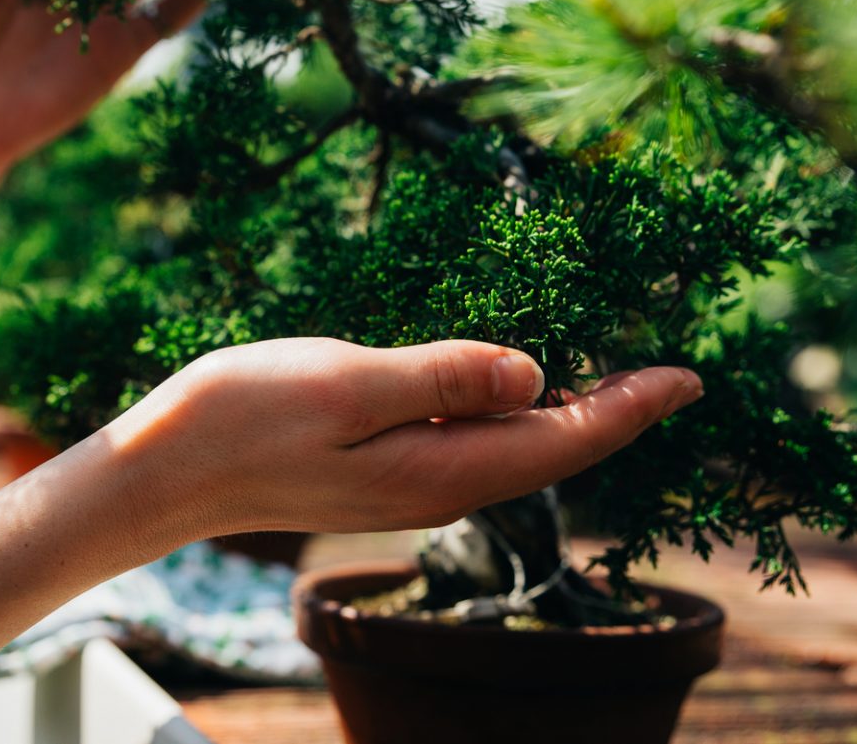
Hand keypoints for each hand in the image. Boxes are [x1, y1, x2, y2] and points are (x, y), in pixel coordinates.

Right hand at [108, 338, 702, 538]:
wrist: (166, 471)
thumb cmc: (246, 418)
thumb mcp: (349, 385)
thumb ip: (445, 377)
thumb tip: (537, 372)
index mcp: (441, 468)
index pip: (564, 439)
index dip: (631, 406)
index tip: (690, 375)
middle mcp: (438, 483)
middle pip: (552, 447)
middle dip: (616, 411)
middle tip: (671, 373)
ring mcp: (409, 478)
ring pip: (515, 444)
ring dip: (569, 410)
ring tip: (616, 373)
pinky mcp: (382, 464)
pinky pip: (473, 437)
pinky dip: (512, 406)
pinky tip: (517, 382)